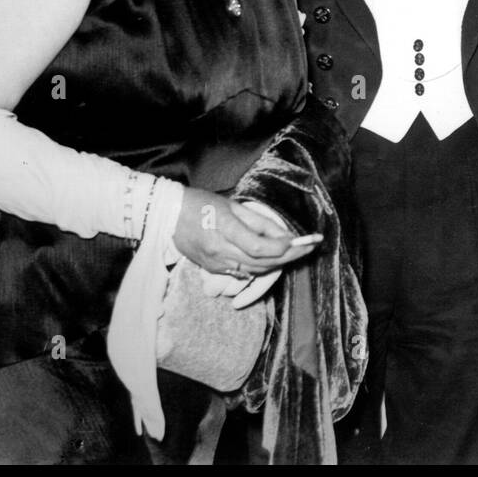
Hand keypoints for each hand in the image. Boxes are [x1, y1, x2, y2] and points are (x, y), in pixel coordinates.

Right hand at [172, 187, 321, 277]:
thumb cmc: (201, 203)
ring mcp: (215, 263)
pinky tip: (273, 259)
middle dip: (290, 256)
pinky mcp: (212, 269)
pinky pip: (243, 273)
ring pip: (255, 271)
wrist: (167, 216)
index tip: (303, 240)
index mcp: (225, 228)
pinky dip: (261, 268)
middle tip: (310, 247)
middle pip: (262, 262)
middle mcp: (220, 250)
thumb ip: (260, 222)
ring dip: (278, 264)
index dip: (285, 247)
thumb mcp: (233, 205)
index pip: (261, 247)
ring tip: (298, 252)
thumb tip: (286, 235)